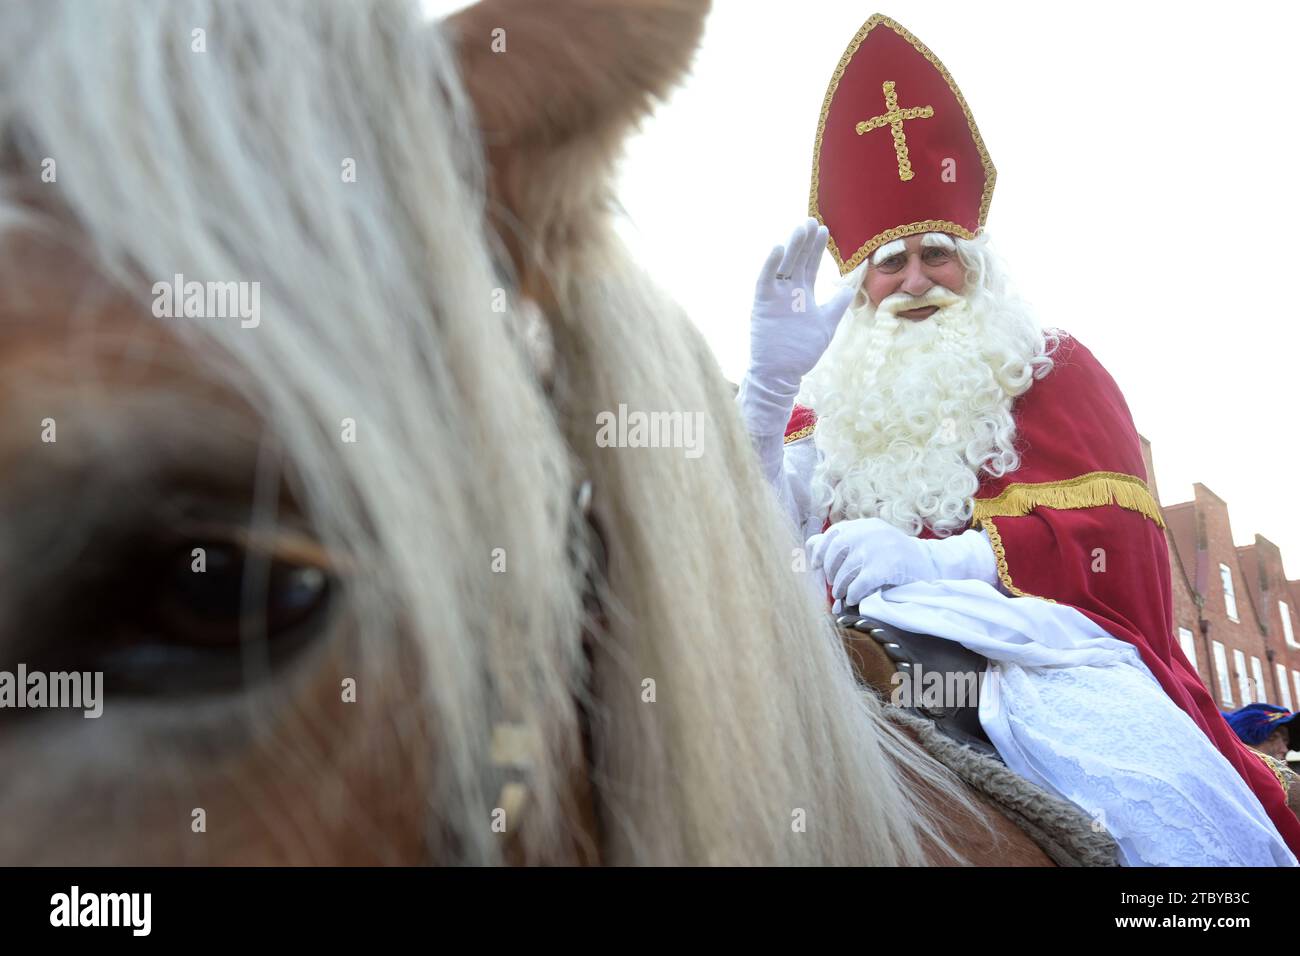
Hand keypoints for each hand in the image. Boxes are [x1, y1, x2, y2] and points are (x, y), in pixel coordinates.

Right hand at [746, 218, 854, 392]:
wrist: (782, 372)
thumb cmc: (803, 351)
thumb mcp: (827, 324)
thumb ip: (837, 304)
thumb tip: (850, 287)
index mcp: (803, 294)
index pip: (810, 265)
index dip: (816, 248)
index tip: (824, 230)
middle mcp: (788, 292)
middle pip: (798, 260)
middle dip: (805, 242)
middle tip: (812, 220)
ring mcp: (775, 297)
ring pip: (783, 266)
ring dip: (792, 247)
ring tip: (801, 228)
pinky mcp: (763, 305)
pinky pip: (765, 281)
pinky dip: (770, 265)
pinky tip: (778, 248)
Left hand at [806, 518, 939, 606]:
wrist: (930, 564)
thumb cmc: (894, 556)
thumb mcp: (870, 541)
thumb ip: (843, 541)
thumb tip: (809, 547)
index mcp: (864, 525)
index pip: (832, 534)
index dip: (821, 552)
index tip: (817, 566)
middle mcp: (868, 532)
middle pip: (835, 552)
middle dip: (831, 572)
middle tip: (834, 586)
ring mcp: (877, 548)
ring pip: (845, 571)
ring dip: (840, 587)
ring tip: (843, 595)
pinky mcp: (886, 566)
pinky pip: (859, 584)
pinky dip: (853, 594)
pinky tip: (854, 598)